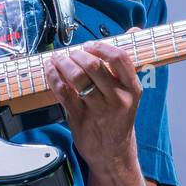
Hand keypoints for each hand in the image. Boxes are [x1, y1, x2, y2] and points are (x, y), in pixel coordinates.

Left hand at [42, 27, 143, 172]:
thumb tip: (134, 31)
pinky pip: (64, 93)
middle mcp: (118, 99)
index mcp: (132, 89)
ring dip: (63, 63)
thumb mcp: (129, 92)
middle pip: (94, 66)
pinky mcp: (81, 119)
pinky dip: (54, 78)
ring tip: (57, 59)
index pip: (120, 58)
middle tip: (70, 53)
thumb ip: (127, 61)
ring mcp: (99, 110)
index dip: (102, 46)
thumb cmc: (119, 118)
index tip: (90, 45)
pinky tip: (51, 71)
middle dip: (76, 54)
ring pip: (77, 78)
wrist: (113, 154)